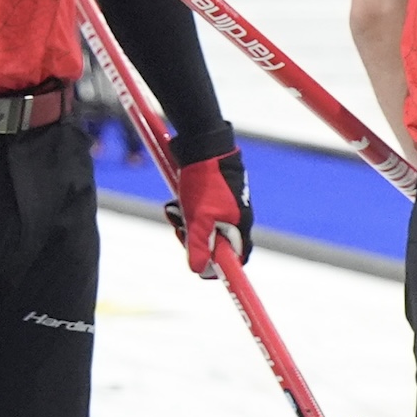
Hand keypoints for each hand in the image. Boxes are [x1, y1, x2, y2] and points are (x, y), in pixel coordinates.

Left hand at [166, 147, 251, 276]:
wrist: (204, 146)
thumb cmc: (205, 183)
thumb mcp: (198, 219)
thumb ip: (199, 247)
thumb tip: (199, 270)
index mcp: (240, 225)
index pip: (239, 258)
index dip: (221, 268)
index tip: (202, 269)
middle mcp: (237, 216)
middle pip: (217, 244)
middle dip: (195, 241)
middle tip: (179, 230)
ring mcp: (226, 204)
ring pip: (205, 227)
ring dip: (187, 224)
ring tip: (175, 209)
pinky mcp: (216, 194)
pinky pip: (200, 212)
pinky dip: (187, 210)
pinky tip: (177, 200)